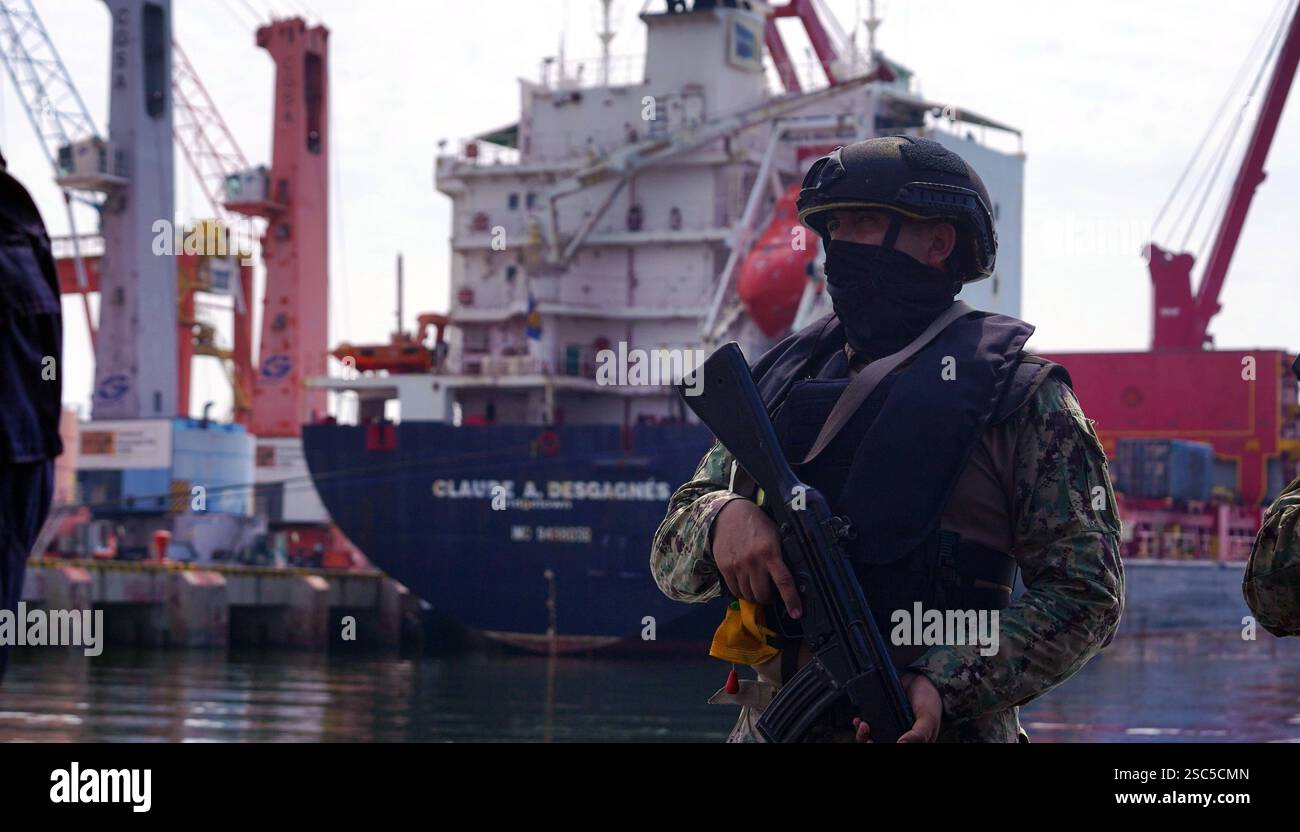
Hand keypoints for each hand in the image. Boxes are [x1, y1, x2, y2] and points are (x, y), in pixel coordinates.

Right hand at [711, 499, 801, 617]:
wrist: (729, 513)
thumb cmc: (757, 523)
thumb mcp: (775, 534)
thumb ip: (781, 554)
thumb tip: (794, 575)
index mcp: (770, 552)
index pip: (784, 581)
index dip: (791, 600)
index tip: (796, 613)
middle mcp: (753, 561)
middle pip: (763, 594)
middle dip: (769, 599)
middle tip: (771, 594)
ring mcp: (737, 566)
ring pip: (748, 595)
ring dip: (755, 597)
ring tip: (757, 589)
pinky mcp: (724, 568)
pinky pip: (735, 590)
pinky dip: (742, 592)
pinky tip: (745, 585)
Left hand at [852, 672, 943, 742]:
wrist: (920, 679)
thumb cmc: (929, 703)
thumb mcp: (928, 719)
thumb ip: (918, 734)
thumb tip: (901, 744)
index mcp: (910, 742)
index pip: (895, 747)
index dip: (884, 745)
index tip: (875, 742)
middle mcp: (897, 736)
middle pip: (880, 743)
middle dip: (870, 742)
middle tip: (869, 740)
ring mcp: (887, 726)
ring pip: (871, 737)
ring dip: (863, 736)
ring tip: (863, 726)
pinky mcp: (879, 716)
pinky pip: (867, 724)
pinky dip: (860, 724)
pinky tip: (858, 720)